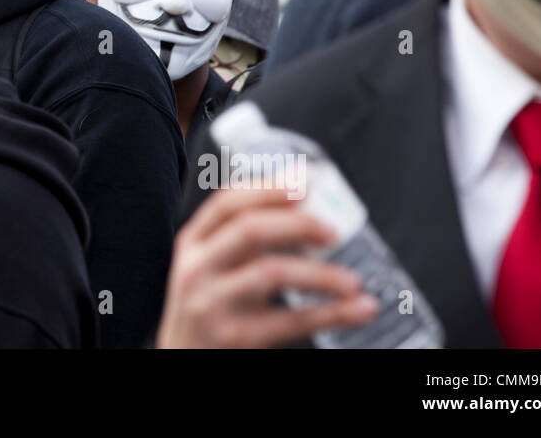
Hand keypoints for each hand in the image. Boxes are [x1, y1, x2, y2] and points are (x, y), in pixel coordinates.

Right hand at [156, 186, 378, 347]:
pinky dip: (333, 314)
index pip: (227, 203)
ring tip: (352, 280)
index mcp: (192, 244)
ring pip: (272, 272)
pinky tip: (358, 309)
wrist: (182, 357)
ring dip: (321, 274)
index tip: (304, 184)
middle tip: (332, 231)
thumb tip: (299, 198)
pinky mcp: (235, 337)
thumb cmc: (206, 309)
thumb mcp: (208, 267)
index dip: (268, 189)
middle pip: (250, 230)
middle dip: (298, 224)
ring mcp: (213, 303)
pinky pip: (292, 320)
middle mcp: (197, 268)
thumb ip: (238, 238)